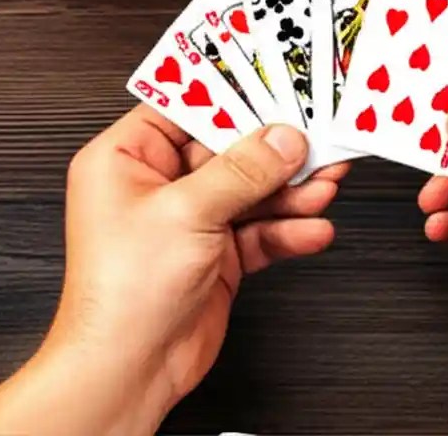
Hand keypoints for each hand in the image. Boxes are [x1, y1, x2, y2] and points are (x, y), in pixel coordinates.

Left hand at [0, 106, 345, 435]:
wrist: (129, 367)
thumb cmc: (121, 293)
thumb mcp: (186, 212)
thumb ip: (241, 171)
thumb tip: (280, 140)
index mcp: (125, 158)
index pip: (184, 107)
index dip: (231, 94)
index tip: (273, 79)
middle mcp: (156, 186)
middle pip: (228, 148)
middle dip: (275, 148)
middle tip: (318, 133)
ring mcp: (188, 221)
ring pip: (251, 190)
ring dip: (291, 190)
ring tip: (326, 184)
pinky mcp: (215, 255)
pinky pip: (260, 230)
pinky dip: (288, 229)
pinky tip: (313, 227)